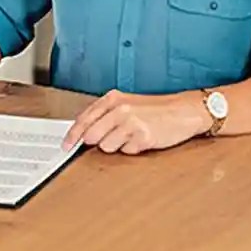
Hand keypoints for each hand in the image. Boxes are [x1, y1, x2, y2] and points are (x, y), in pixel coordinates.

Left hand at [62, 90, 209, 154]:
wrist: (184, 111)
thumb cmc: (157, 109)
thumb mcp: (128, 104)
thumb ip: (106, 115)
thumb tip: (84, 133)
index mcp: (113, 98)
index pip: (84, 119)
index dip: (72, 135)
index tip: (66, 146)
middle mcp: (119, 109)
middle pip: (91, 136)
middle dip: (98, 142)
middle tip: (114, 138)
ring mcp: (130, 122)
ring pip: (107, 147)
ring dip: (118, 146)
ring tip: (133, 136)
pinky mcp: (142, 136)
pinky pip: (126, 152)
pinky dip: (133, 150)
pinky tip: (143, 139)